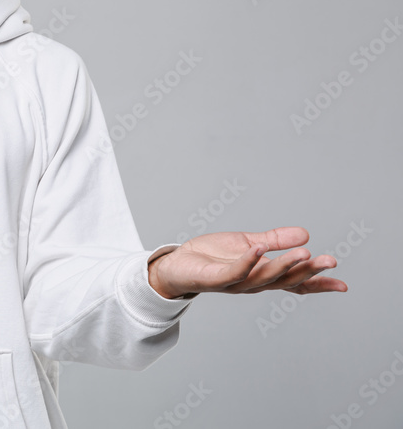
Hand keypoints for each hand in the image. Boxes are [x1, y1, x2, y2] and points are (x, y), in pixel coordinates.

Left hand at [147, 227, 347, 299]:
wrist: (177, 264)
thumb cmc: (212, 256)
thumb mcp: (249, 243)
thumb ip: (275, 240)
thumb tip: (305, 235)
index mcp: (263, 276)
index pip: (295, 283)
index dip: (317, 284)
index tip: (342, 284)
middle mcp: (253, 283)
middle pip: (285, 281)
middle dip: (307, 271)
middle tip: (329, 260)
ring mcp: (235, 283)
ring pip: (264, 277)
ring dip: (283, 266)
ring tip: (303, 253)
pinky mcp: (215, 279)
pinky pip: (234, 272)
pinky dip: (247, 261)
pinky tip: (258, 249)